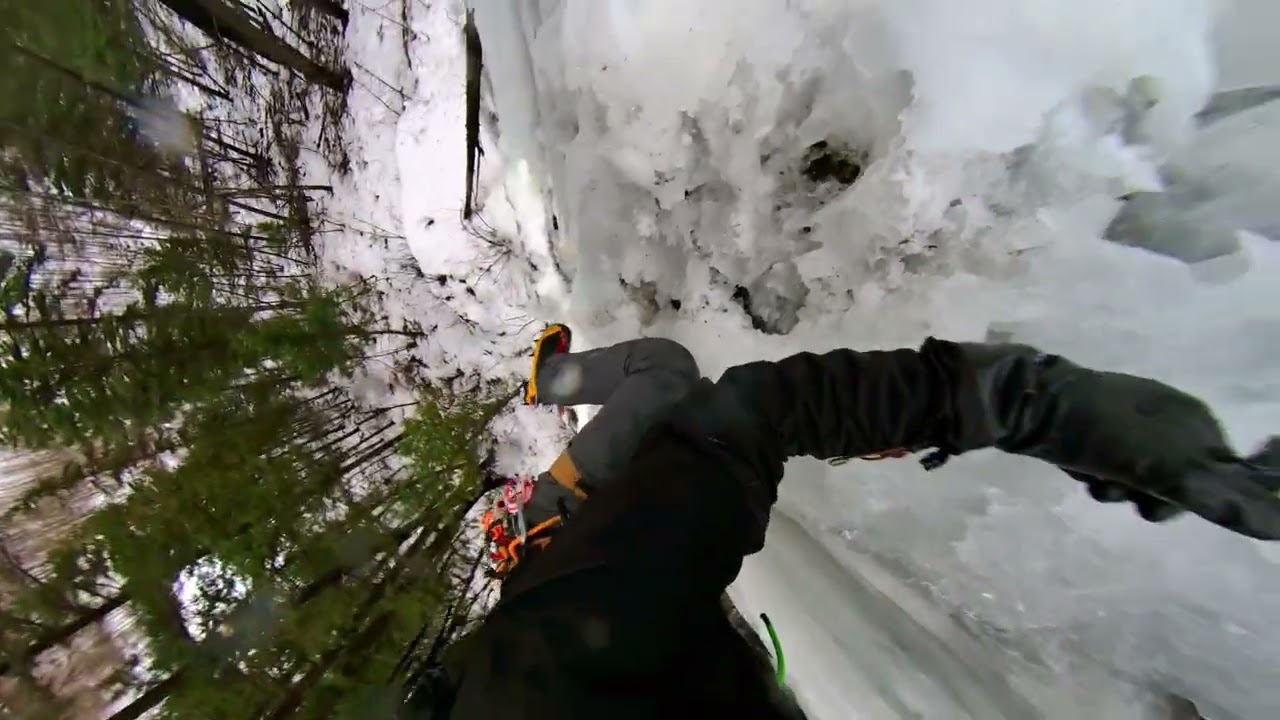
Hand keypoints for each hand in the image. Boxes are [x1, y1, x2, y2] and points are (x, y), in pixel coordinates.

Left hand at [944, 341, 1279, 539]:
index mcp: (1190, 415)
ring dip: (1117, 488)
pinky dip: (1095, 474)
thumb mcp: (1160, 468)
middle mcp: (1165, 415)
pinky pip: (1108, 466)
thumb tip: (1275, 525)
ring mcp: (1127, 421)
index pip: (1221, 469)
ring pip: (1137, 477)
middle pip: (1176, 478)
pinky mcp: (1093, 429)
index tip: (1172, 500)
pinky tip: (1076, 469)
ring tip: (1093, 479)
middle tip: (1126, 492)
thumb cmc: (1098, 433)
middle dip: (1149, 495)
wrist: (1025, 405)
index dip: (1199, 495)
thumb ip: (1215, 496)